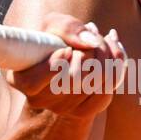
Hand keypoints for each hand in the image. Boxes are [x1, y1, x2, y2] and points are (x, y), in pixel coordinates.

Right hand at [2, 13, 126, 120]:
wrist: (61, 69)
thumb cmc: (53, 42)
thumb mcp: (51, 26)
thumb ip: (66, 27)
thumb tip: (90, 41)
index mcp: (23, 80)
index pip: (50, 72)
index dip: (62, 58)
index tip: (66, 48)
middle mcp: (40, 100)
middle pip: (77, 76)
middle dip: (92, 49)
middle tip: (91, 35)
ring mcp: (62, 109)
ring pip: (96, 82)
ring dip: (106, 54)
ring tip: (101, 40)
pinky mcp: (83, 113)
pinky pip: (108, 90)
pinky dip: (116, 66)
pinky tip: (113, 50)